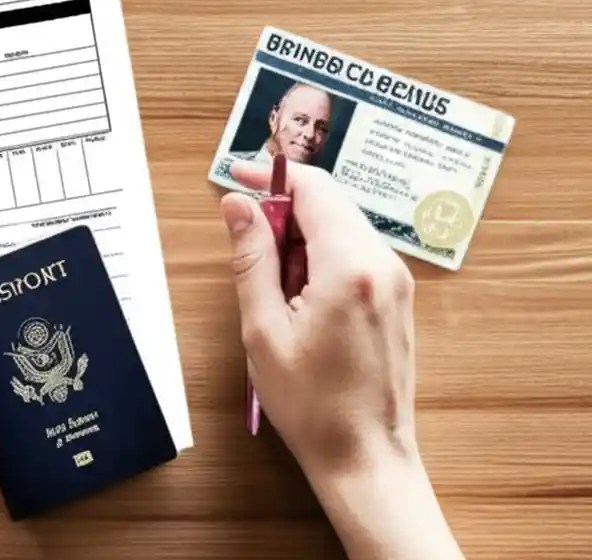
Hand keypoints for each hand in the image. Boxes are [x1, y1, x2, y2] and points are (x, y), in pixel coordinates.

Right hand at [219, 160, 460, 559]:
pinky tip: (296, 294)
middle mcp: (382, 264)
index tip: (236, 177)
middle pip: (330, 203)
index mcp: (348, 267)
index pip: (313, 189)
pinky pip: (354, 254)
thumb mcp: (263, 328)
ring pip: (342, 227)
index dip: (272, 176)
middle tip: (242, 237)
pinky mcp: (396, 298)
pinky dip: (320, 256)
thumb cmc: (310, 403)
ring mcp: (396, 281)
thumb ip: (251, 259)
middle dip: (282, 208)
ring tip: (268, 281)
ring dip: (300, 235)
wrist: (365, 456)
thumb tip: (237, 205)